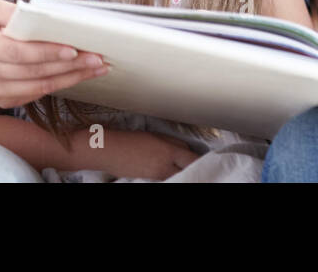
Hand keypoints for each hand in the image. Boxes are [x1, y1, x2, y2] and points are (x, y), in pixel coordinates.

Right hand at [0, 0, 107, 108]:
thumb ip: (7, 10)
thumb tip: (36, 13)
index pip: (18, 52)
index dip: (46, 53)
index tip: (72, 49)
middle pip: (33, 71)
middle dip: (69, 65)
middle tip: (97, 57)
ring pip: (39, 86)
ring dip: (71, 78)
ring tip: (97, 67)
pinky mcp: (4, 101)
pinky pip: (36, 95)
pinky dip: (60, 85)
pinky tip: (79, 76)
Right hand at [73, 129, 199, 180]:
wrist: (109, 151)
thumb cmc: (130, 139)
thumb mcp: (155, 135)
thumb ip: (173, 142)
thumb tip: (186, 149)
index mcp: (169, 151)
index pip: (193, 159)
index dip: (201, 161)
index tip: (209, 160)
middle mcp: (166, 166)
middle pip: (188, 170)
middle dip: (194, 169)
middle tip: (201, 167)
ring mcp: (157, 176)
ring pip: (177, 176)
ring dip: (183, 173)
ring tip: (187, 170)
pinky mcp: (149, 181)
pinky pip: (166, 180)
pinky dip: (172, 176)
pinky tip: (172, 173)